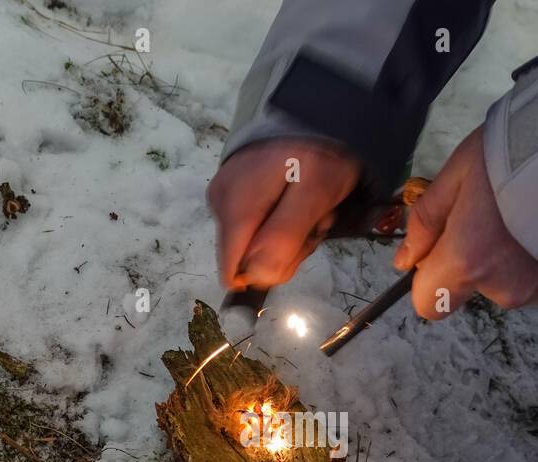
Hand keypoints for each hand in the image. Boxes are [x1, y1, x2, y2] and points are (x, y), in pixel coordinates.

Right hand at [207, 137, 360, 289]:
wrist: (315, 110)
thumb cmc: (318, 151)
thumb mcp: (314, 194)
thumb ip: (284, 236)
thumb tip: (257, 275)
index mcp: (234, 208)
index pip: (234, 272)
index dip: (271, 268)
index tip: (298, 243)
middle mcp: (219, 204)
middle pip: (248, 259)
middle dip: (288, 247)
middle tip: (313, 219)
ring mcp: (224, 196)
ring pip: (255, 243)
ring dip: (290, 232)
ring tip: (308, 204)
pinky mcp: (232, 192)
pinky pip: (256, 224)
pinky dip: (283, 218)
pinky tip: (298, 197)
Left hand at [395, 128, 537, 318]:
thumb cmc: (523, 147)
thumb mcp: (459, 171)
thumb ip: (427, 220)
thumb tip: (406, 261)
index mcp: (467, 260)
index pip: (429, 304)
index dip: (430, 278)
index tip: (443, 246)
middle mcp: (504, 287)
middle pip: (474, 288)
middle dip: (477, 259)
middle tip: (499, 211)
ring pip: (512, 284)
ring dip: (515, 259)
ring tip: (534, 212)